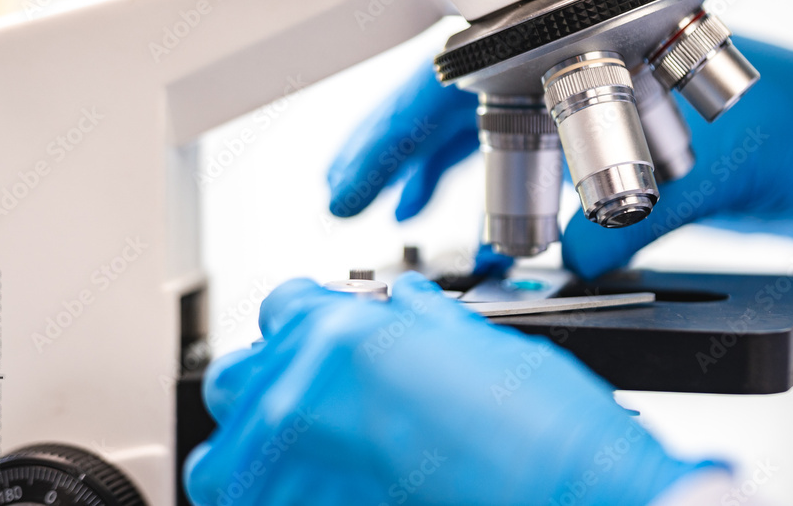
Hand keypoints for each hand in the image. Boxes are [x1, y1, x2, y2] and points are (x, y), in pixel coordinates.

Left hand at [184, 273, 718, 505]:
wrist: (572, 501)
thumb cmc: (543, 429)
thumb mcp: (482, 346)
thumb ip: (421, 324)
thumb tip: (404, 307)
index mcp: (342, 336)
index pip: (284, 306)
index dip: (308, 322)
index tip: (322, 340)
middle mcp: (299, 396)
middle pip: (237, 377)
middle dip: (272, 381)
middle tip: (321, 402)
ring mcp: (287, 472)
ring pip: (221, 459)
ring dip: (258, 452)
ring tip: (309, 461)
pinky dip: (273, 498)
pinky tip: (321, 495)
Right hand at [327, 40, 792, 279]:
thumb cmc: (788, 122)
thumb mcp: (704, 167)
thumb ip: (623, 220)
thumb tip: (561, 265)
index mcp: (579, 50)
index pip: (456, 83)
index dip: (391, 134)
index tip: (350, 181)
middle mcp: (569, 74)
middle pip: (456, 108)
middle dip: (395, 156)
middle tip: (347, 200)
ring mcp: (583, 111)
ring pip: (487, 140)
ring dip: (438, 179)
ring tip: (396, 217)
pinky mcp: (601, 154)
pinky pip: (527, 173)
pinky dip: (496, 201)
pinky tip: (474, 228)